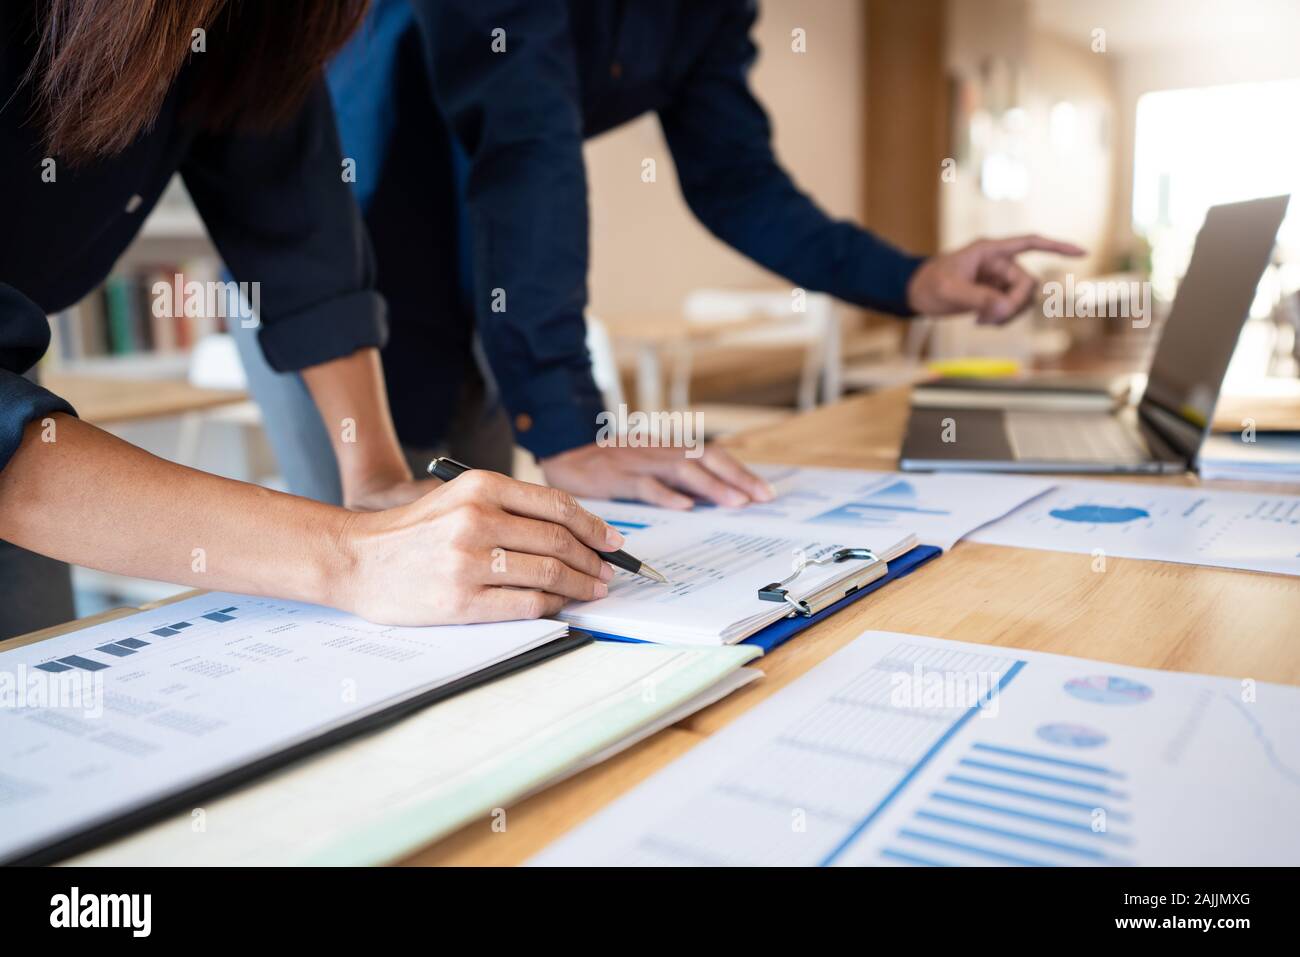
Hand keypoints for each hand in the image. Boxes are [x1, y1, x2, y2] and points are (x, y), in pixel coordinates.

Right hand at [335, 470, 621, 624]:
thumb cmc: (414, 532)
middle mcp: (476, 519)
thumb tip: (573, 529)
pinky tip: (561, 606)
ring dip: (580, 584)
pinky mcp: (460, 601)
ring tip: (593, 589)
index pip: (555, 505)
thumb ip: (509, 506)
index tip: (612, 540)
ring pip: (547, 573)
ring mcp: (467, 561)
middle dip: (592, 559)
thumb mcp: (459, 498)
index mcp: (480, 487)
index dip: (593, 525)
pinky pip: (525, 604)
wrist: (356, 560)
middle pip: (557, 540)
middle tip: (608, 570)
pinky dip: (552, 606)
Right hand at [540, 442, 774, 509]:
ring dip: (710, 486)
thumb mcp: (644, 468)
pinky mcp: (613, 476)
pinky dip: (665, 495)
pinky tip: (684, 507)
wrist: (560, 456)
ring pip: (680, 470)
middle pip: (704, 458)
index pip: (711, 455)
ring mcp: (635, 461)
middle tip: (761, 497)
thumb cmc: (606, 468)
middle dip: (736, 477)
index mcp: (666, 448)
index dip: (739, 471)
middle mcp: (656, 450)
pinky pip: (644, 485)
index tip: (764, 491)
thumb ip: (672, 481)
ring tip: (734, 502)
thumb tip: (708, 501)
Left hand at [907, 234, 1085, 324]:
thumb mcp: (949, 291)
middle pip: (1028, 283)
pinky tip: (981, 322)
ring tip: (982, 321)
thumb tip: (1006, 308)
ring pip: (1023, 299)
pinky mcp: (994, 294)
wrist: (916, 293)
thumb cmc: (929, 284)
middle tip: (991, 319)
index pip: (1030, 243)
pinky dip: (1002, 318)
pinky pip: (1011, 308)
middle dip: (1015, 304)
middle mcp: (999, 263)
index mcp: (990, 250)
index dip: (1057, 247)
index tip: (1083, 252)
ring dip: (1009, 314)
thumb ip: (978, 298)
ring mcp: (998, 279)